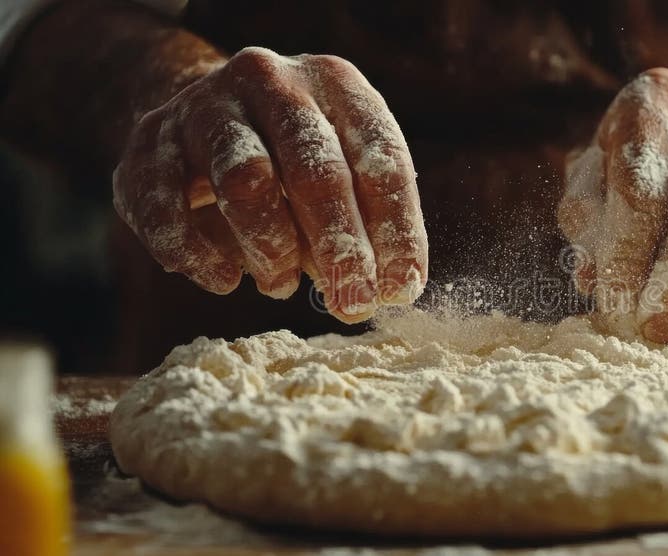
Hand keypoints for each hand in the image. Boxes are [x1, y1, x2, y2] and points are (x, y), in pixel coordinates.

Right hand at [113, 47, 427, 322]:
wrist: (200, 117)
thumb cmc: (293, 161)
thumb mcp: (343, 176)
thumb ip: (370, 229)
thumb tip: (394, 289)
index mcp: (335, 84)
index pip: (380, 158)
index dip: (395, 228)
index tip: (400, 288)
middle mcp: (271, 80)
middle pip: (314, 167)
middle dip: (339, 244)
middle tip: (353, 303)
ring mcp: (204, 106)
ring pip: (244, 179)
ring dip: (270, 245)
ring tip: (283, 286)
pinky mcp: (149, 141)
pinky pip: (165, 203)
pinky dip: (195, 251)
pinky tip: (223, 280)